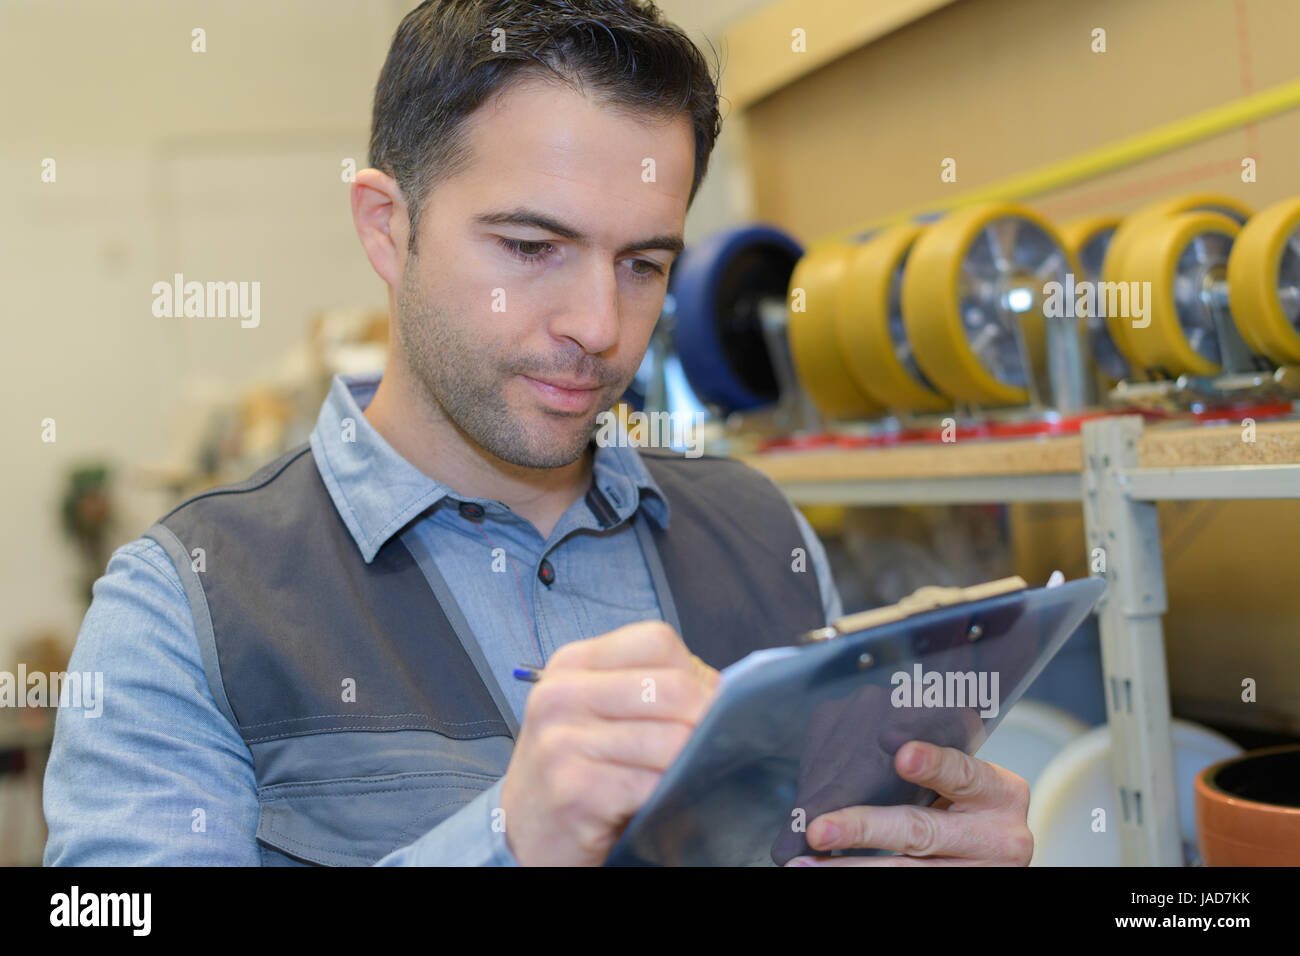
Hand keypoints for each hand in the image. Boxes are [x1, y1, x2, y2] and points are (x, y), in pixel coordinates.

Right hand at [499, 620, 719, 865]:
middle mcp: (561, 695)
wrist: (524, 836)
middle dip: (707, 720)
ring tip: (681, 776)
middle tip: (711, 745)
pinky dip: (669, 796)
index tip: (705, 703)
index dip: (695, 673)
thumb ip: (647, 688)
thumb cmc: (575, 771)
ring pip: (670, 740)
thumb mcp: (598, 713)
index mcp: (572, 664)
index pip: (656, 640)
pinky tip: (656, 803)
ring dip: (690, 764)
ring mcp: (563, 742)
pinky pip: (653, 785)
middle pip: (672, 688)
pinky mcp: (575, 790)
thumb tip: (720, 688)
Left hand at [784, 740, 1032, 865]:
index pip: (963, 774)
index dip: (933, 764)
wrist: (997, 847)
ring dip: (850, 867)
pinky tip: (824, 871)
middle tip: (819, 828)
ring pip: (908, 870)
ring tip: (806, 862)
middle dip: (865, 829)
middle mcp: (998, 836)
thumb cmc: (971, 801)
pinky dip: (863, 875)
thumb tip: (869, 742)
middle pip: (921, 831)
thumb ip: (930, 766)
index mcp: (999, 792)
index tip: (902, 756)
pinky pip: (909, 882)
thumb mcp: (967, 779)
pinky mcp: (962, 886)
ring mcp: (981, 870)